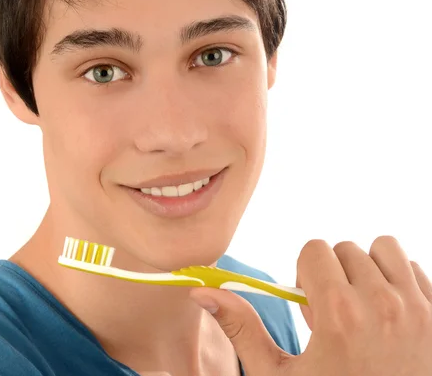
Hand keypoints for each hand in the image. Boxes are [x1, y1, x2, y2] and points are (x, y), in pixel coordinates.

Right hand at [189, 236, 431, 375]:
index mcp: (340, 314)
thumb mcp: (276, 375)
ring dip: (367, 270)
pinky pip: (415, 268)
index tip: (308, 304)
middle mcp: (384, 305)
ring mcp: (421, 310)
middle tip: (332, 315)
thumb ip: (241, 328)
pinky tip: (386, 315)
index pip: (315, 250)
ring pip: (384, 251)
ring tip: (360, 308)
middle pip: (345, 250)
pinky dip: (398, 282)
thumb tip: (203, 293)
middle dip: (332, 274)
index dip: (304, 274)